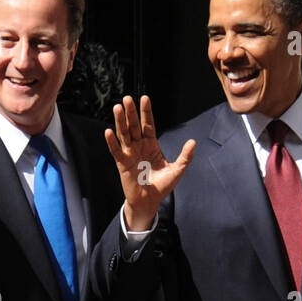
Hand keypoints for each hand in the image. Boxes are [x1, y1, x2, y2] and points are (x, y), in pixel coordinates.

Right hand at [105, 94, 195, 231]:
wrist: (149, 202)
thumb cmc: (162, 186)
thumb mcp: (177, 170)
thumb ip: (185, 157)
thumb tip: (193, 142)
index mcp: (151, 145)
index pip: (148, 124)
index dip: (146, 112)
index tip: (144, 98)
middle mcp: (139, 146)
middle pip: (134, 126)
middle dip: (131, 112)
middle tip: (127, 98)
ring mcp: (130, 154)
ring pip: (124, 134)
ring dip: (120, 121)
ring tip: (117, 107)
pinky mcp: (122, 164)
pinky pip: (116, 151)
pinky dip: (112, 142)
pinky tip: (108, 131)